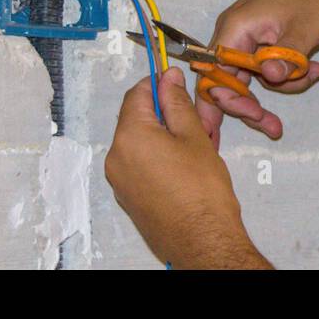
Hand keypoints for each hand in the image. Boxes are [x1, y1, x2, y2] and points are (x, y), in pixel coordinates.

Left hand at [105, 67, 270, 268]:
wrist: (202, 240)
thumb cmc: (202, 190)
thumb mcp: (194, 136)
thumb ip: (177, 103)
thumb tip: (168, 78)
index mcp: (129, 136)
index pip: (136, 94)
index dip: (158, 84)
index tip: (177, 82)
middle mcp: (116, 157)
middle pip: (137, 120)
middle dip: (166, 114)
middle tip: (197, 119)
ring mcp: (120, 180)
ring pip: (141, 144)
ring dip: (166, 137)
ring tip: (198, 145)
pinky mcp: (129, 197)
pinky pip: (141, 166)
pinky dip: (160, 158)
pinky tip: (187, 166)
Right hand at [197, 0, 318, 146]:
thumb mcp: (304, 29)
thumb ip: (286, 57)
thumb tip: (270, 77)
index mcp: (235, 27)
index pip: (213, 73)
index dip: (224, 102)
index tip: (251, 118)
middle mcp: (232, 34)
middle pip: (227, 83)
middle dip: (251, 107)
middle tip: (276, 129)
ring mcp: (245, 40)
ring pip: (250, 80)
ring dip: (283, 86)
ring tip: (315, 74)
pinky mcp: (259, 44)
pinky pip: (264, 70)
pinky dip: (287, 76)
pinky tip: (314, 69)